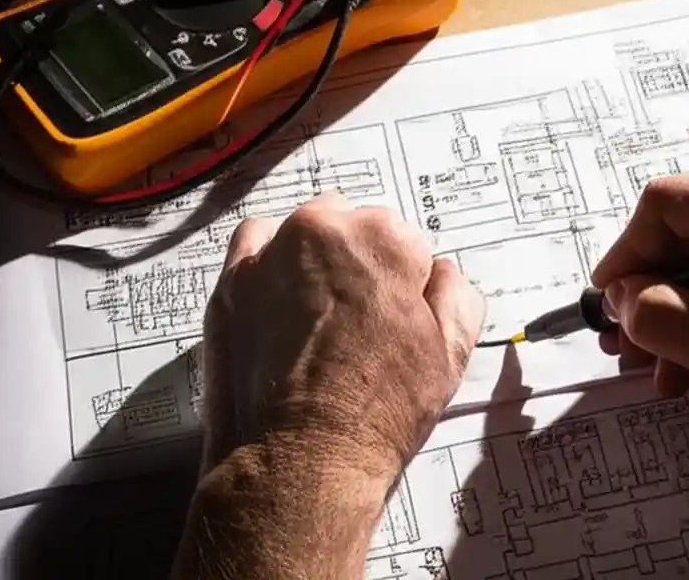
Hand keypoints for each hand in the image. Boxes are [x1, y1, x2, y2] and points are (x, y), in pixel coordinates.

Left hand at [175, 192, 483, 578]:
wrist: (301, 460)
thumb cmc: (379, 410)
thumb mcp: (451, 353)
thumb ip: (457, 292)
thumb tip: (440, 272)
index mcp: (384, 238)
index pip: (407, 241)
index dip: (408, 282)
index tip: (400, 317)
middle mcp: (324, 230)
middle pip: (356, 227)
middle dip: (363, 262)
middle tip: (363, 320)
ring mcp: (271, 252)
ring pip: (308, 232)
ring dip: (319, 257)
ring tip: (322, 314)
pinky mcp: (231, 280)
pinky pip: (255, 243)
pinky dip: (271, 259)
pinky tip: (282, 296)